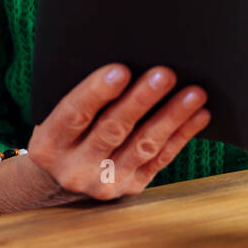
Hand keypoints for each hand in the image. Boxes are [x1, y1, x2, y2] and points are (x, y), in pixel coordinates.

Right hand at [24, 65, 210, 203]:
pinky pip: (161, 159)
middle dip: (141, 100)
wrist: (61, 177)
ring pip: (143, 146)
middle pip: (112, 130)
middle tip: (165, 74)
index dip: (96, 92)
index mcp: (48, 145)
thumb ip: (81, 95)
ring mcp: (104, 182)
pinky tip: (199, 115)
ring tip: (194, 93)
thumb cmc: (65, 129)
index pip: (73, 115)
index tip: (120, 70)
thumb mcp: (55, 114)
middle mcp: (74, 169)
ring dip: (171, 117)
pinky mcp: (131, 187)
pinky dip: (182, 135)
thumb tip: (126, 60)